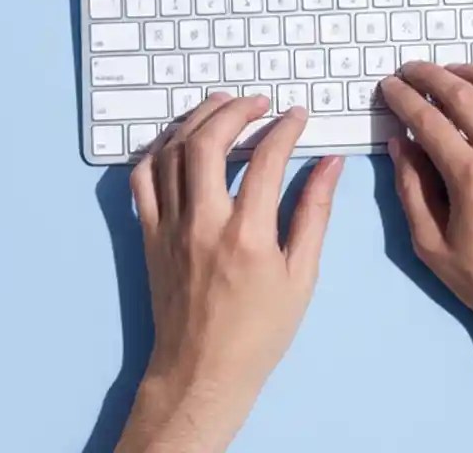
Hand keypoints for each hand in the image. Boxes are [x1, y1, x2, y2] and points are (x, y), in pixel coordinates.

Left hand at [118, 94, 343, 452]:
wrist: (202, 370)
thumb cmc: (260, 330)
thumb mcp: (302, 274)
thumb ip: (314, 213)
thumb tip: (330, 164)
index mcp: (247, 235)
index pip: (265, 159)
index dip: (284, 128)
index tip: (298, 115)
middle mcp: (202, 223)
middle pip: (207, 143)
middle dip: (234, 110)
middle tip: (258, 101)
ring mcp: (168, 227)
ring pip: (170, 153)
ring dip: (196, 120)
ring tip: (222, 106)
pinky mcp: (148, 235)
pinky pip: (142, 180)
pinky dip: (158, 150)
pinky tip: (180, 140)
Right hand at [379, 62, 472, 336]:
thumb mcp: (432, 245)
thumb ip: (411, 190)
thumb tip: (400, 142)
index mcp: (469, 176)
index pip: (427, 119)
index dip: (402, 98)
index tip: (389, 86)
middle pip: (462, 93)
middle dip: (429, 75)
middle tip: (412, 71)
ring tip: (455, 71)